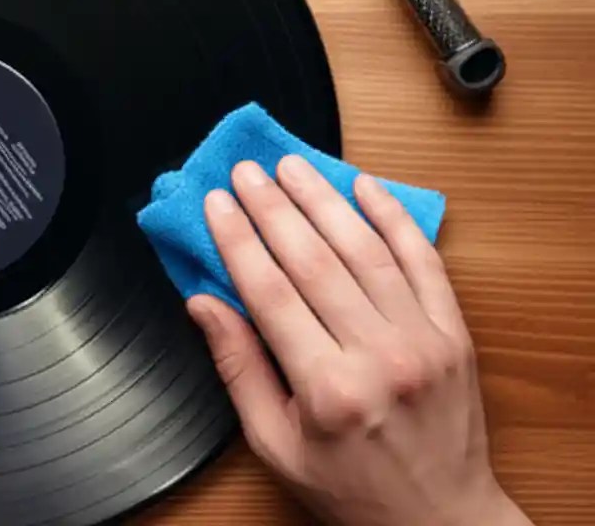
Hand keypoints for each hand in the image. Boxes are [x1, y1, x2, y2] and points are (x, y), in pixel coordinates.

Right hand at [189, 156, 531, 525]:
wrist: (440, 519)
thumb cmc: (350, 489)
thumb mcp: (275, 444)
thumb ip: (239, 368)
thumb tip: (204, 304)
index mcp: (327, 388)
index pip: (270, 292)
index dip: (238, 240)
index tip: (216, 204)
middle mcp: (378, 356)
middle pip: (314, 260)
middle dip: (273, 208)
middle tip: (245, 171)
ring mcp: (423, 340)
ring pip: (365, 250)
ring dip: (324, 201)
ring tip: (291, 166)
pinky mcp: (454, 333)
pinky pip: (422, 262)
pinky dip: (394, 219)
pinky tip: (365, 187)